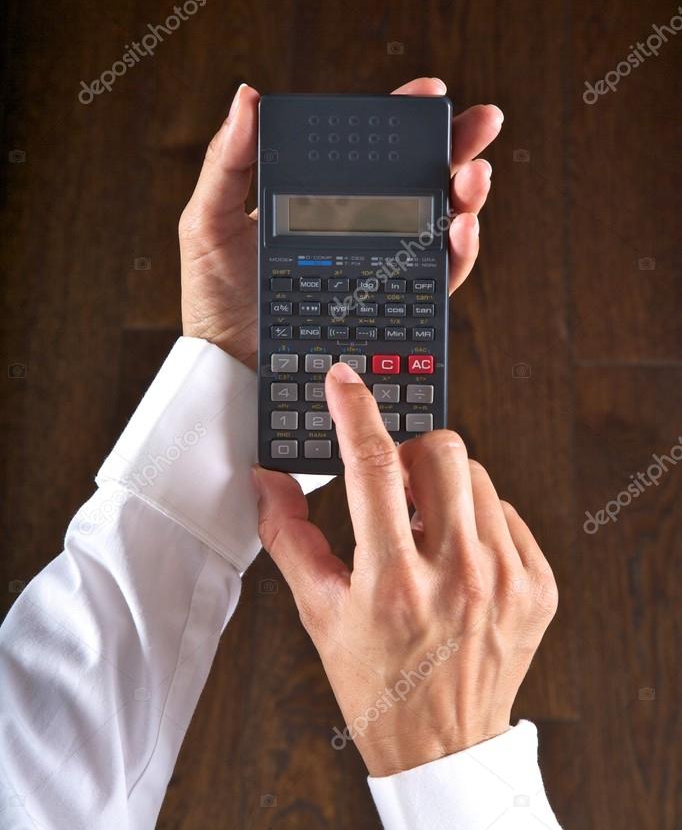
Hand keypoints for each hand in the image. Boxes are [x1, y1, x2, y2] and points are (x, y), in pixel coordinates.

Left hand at [178, 78, 501, 368]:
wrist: (229, 368)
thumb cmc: (213, 298)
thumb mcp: (208, 221)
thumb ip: (228, 161)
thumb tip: (246, 96)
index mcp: (322, 201)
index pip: (372, 153)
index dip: (405, 119)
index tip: (432, 91)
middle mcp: (360, 231)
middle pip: (421, 180)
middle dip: (459, 148)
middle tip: (483, 122)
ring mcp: (380, 270)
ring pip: (438, 225)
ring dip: (466, 196)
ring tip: (474, 176)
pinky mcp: (392, 311)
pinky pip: (436, 278)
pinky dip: (458, 252)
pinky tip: (460, 228)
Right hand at [253, 363, 557, 776]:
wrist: (444, 747)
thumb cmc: (375, 683)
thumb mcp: (320, 613)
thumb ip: (289, 537)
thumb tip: (268, 480)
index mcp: (393, 583)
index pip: (373, 467)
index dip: (355, 411)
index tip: (344, 380)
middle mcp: (457, 577)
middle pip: (444, 451)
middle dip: (412, 451)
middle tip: (396, 484)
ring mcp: (506, 582)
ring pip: (479, 476)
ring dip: (445, 487)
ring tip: (425, 530)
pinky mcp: (538, 587)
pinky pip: (507, 514)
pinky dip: (479, 519)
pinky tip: (459, 556)